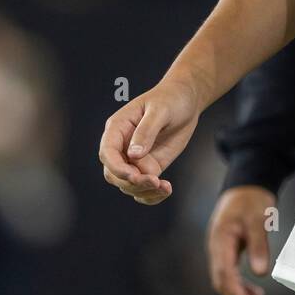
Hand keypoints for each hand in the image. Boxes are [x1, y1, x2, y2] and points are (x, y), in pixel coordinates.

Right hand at [98, 78, 200, 204]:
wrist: (186, 101)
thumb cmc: (171, 99)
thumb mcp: (160, 110)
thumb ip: (146, 131)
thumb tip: (133, 155)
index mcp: (118, 128)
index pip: (107, 153)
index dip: (117, 167)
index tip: (134, 175)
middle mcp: (122, 146)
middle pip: (114, 174)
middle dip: (131, 182)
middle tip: (155, 181)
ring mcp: (135, 159)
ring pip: (128, 184)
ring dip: (144, 190)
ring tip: (165, 188)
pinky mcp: (150, 166)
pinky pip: (143, 188)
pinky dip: (152, 195)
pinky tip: (166, 191)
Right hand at [207, 187, 276, 294]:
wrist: (247, 185)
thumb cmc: (252, 199)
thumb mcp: (259, 219)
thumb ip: (259, 245)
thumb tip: (261, 274)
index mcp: (221, 239)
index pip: (224, 273)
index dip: (235, 292)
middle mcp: (217, 247)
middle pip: (222, 281)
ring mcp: (221, 250)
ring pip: (226, 280)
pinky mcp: (229, 251)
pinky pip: (232, 273)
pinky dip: (242, 285)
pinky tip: (257, 293)